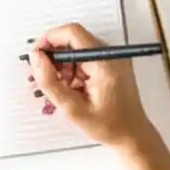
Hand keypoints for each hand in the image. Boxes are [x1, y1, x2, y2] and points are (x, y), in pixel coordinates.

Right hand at [28, 23, 152, 151]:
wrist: (133, 136)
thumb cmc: (109, 127)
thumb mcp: (73, 109)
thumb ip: (50, 82)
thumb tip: (36, 58)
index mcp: (104, 63)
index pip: (72, 33)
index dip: (49, 39)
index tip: (36, 54)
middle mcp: (111, 54)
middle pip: (74, 39)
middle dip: (55, 55)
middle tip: (46, 76)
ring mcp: (113, 57)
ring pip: (77, 47)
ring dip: (63, 63)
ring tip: (62, 87)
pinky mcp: (111, 63)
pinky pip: (86, 56)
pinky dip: (73, 68)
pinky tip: (72, 87)